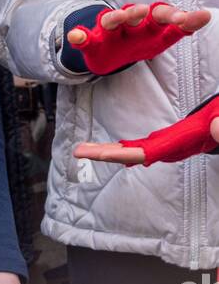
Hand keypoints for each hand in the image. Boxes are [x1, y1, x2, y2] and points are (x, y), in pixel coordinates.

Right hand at [67, 1, 209, 74]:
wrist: (107, 56)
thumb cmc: (137, 42)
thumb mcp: (160, 39)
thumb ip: (180, 28)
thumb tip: (206, 14)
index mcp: (148, 26)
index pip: (164, 16)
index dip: (177, 17)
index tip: (193, 17)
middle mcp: (129, 24)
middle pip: (139, 14)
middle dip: (146, 12)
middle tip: (151, 11)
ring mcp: (109, 32)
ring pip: (112, 21)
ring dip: (119, 16)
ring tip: (124, 16)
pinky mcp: (92, 42)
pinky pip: (84, 39)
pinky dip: (79, 37)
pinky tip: (76, 37)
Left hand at [74, 93, 218, 166]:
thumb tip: (216, 129)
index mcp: (179, 143)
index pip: (147, 152)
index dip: (124, 153)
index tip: (102, 154)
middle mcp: (169, 148)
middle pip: (132, 154)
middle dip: (106, 154)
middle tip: (79, 152)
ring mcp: (167, 146)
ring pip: (134, 151)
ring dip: (110, 150)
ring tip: (84, 150)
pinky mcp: (168, 141)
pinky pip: (143, 146)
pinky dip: (125, 148)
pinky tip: (112, 150)